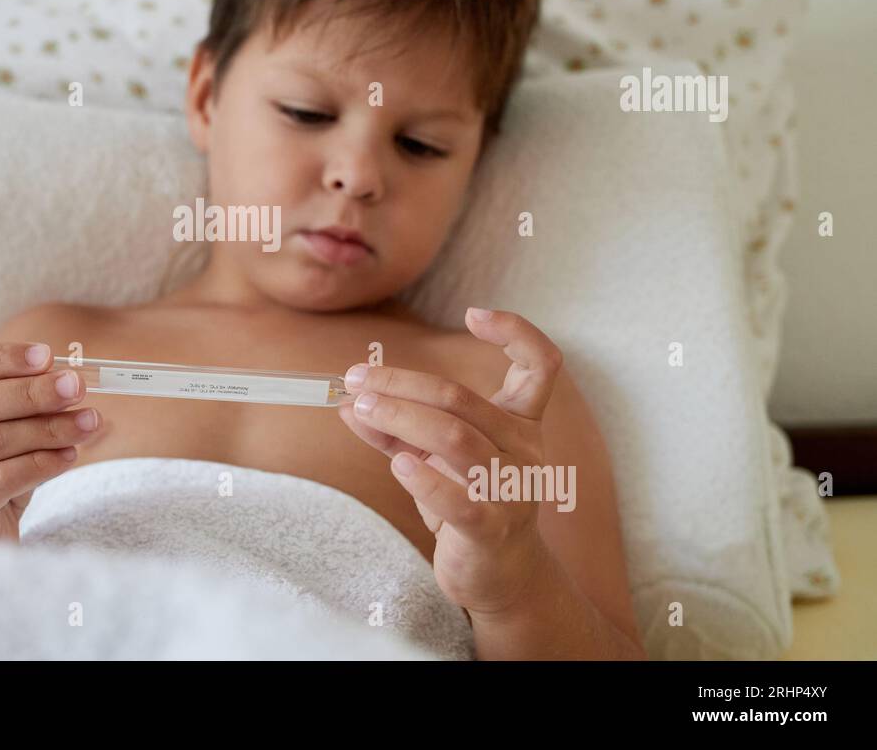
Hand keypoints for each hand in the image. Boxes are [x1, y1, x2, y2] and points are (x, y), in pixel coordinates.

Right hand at [0, 342, 103, 544]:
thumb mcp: (3, 435)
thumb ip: (27, 408)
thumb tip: (71, 383)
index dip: (2, 357)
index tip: (46, 355)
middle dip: (32, 392)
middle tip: (75, 387)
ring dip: (46, 429)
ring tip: (86, 423)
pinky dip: (39, 465)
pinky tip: (68, 457)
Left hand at [338, 307, 564, 617]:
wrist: (499, 575)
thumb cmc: (467, 503)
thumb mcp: (432, 457)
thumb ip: (396, 430)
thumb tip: (349, 401)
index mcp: (520, 424)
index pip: (540, 365)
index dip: (515, 332)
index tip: (472, 314)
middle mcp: (524, 450)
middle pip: (461, 399)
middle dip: (401, 383)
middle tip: (356, 378)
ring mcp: (512, 490)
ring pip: (455, 437)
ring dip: (401, 417)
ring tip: (362, 407)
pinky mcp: (492, 529)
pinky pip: (458, 499)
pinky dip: (425, 479)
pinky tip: (398, 465)